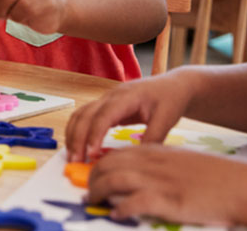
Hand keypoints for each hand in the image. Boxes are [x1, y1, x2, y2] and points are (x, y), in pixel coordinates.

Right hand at [65, 71, 194, 161]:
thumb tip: (136, 159)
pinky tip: (79, 147)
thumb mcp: (166, 119)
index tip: (92, 154)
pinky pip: (85, 117)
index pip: (103, 115)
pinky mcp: (106, 106)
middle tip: (76, 161)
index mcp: (126, 96)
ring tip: (72, 156)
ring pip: (80, 114)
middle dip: (77, 138)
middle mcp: (111, 96)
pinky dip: (78, 131)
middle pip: (85, 115)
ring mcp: (106, 100)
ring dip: (73, 135)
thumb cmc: (170, 99)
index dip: (94, 135)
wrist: (173, 85)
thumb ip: (152, 138)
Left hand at [86, 145, 246, 225]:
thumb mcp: (184, 164)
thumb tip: (144, 179)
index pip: (118, 153)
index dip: (100, 164)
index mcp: (158, 153)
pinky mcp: (169, 200)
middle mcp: (154, 164)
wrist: (243, 186)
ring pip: (114, 179)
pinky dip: (120, 208)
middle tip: (87, 190)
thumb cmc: (218, 178)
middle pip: (109, 164)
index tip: (93, 175)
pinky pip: (134, 202)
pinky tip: (116, 214)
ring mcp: (160, 181)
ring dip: (98, 191)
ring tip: (92, 201)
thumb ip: (163, 167)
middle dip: (92, 177)